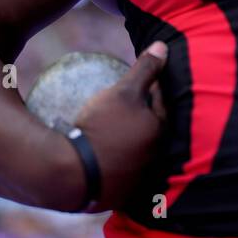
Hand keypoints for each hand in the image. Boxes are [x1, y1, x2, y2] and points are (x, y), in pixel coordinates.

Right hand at [72, 41, 168, 211]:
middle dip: (144, 111)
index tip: (142, 76)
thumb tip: (162, 46)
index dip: (154, 84)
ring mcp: (137, 176)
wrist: (74, 175)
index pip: (162, 100)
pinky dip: (112, 154)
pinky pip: (118, 166)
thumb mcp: (124, 92)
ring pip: (136, 146)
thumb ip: (145, 69)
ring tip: (109, 119)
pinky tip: (96, 145)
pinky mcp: (118, 191)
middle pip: (151, 125)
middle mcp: (155, 156)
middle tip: (125, 97)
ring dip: (128, 134)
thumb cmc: (103, 128)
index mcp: (161, 131)